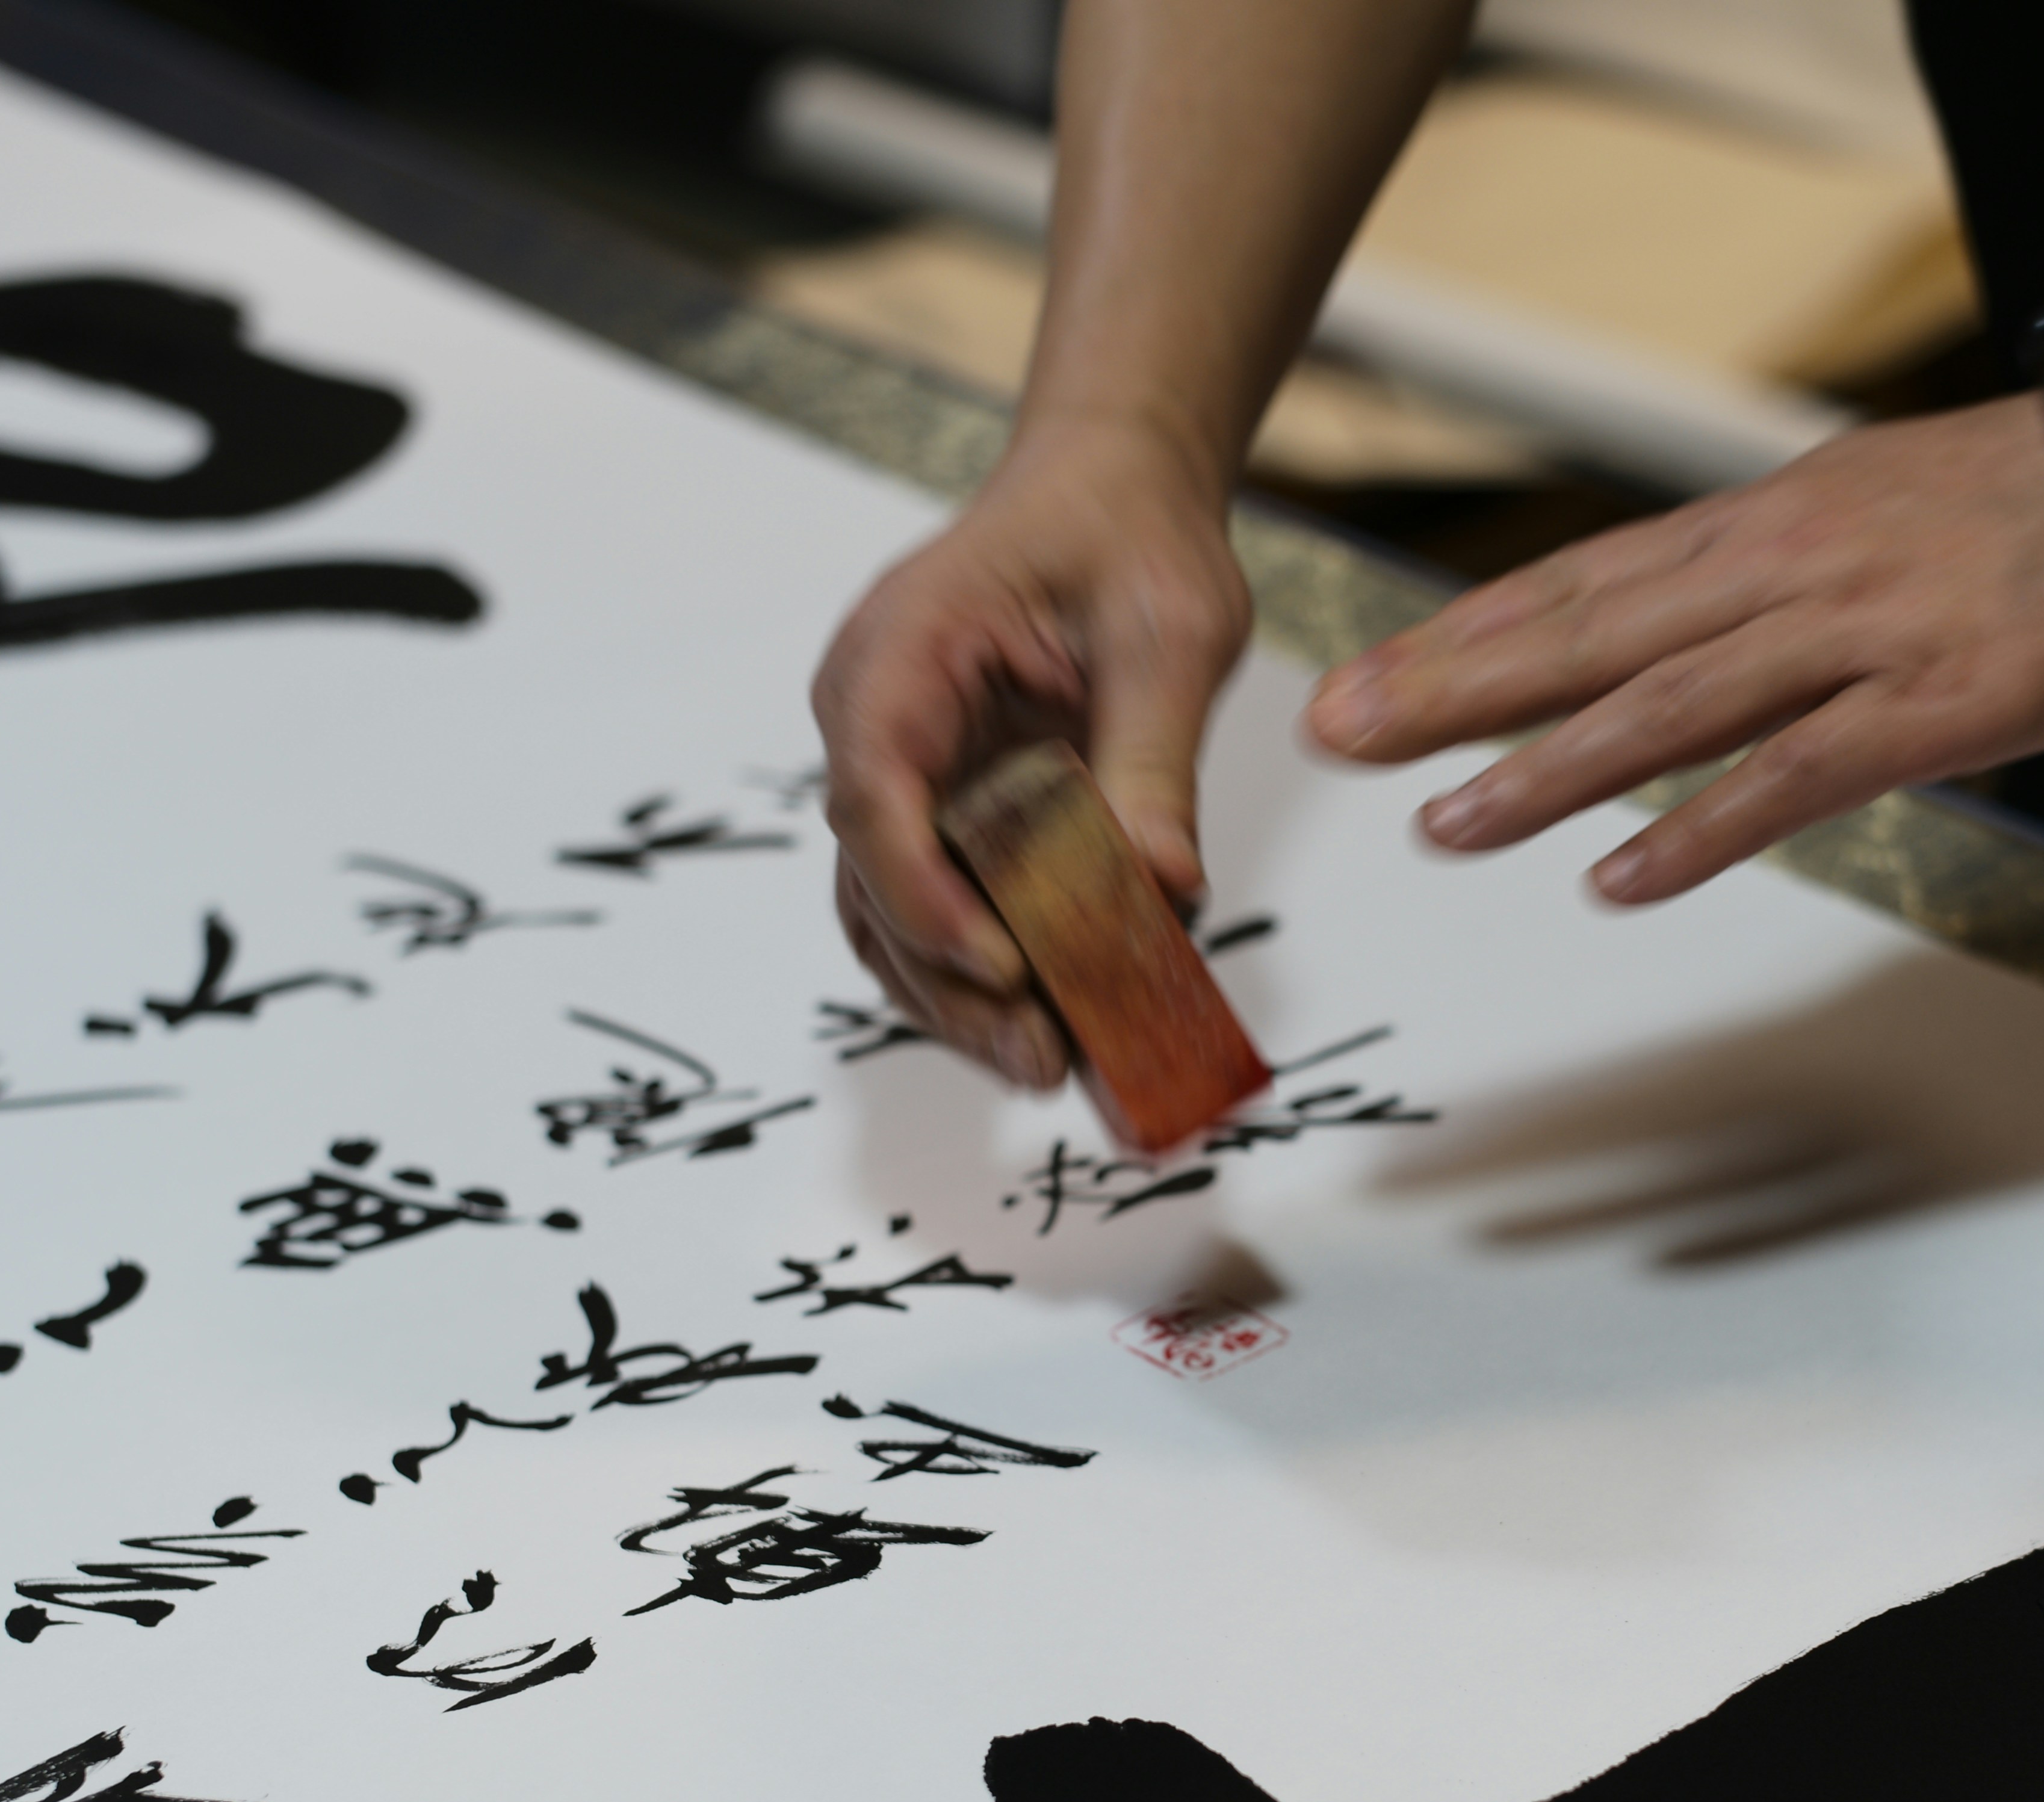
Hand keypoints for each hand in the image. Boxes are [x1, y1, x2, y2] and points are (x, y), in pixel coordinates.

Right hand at [815, 421, 1250, 1088]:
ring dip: (960, 1001)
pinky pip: (942, 910)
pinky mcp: (943, 813)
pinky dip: (987, 974)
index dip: (926, 894)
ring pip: (894, 917)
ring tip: (1047, 1065)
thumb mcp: (1168, 630)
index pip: (875, 796)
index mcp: (901, 658)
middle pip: (876, 882)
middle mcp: (874, 725)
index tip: (1002, 964)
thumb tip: (1167, 886)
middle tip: (1042, 1056)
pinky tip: (1054, 1025)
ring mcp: (900, 774)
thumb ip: (1154, 754)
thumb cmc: (1128, 535)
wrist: (1115, 494)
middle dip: (953, 982)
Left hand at [1300, 397, 2043, 903]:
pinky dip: (1703, 828)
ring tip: (1446, 824)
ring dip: (1548, 768)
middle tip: (1342, 733)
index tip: (1369, 675)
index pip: (1583, 583)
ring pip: (1668, 707)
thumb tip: (1679, 612)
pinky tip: (1622, 876)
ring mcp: (1854, 639)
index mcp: (1765, 526)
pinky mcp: (1930, 708)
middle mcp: (1784, 572)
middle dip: (1453, 691)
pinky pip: (1796, 776)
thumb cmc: (2032, 499)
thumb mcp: (1867, 502)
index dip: (1465, 634)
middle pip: (1589, 636)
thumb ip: (1768, 568)